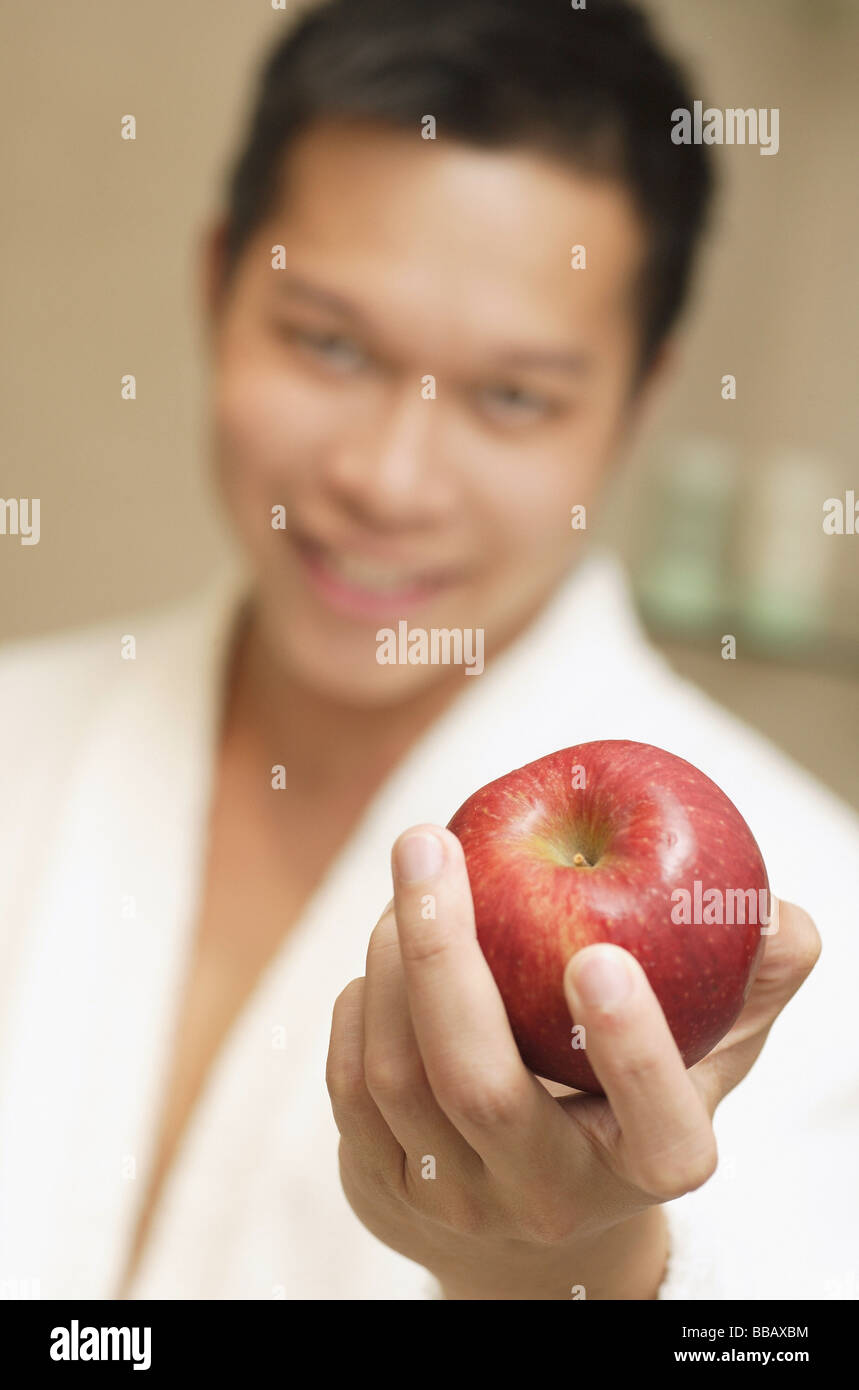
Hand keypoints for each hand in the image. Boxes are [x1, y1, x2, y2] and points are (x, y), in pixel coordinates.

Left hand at [326, 824, 819, 1299]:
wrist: (541, 1228)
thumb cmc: (632, 1105)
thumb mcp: (707, 1055)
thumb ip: (750, 986)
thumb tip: (780, 918)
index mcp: (647, 1163)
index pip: (657, 1124)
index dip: (633, 1048)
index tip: (599, 955)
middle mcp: (548, 1196)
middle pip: (481, 1087)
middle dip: (445, 951)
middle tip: (431, 840)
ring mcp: (457, 1202)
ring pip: (398, 1076)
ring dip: (392, 955)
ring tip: (413, 876)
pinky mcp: (385, 1190)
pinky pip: (349, 1086)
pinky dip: (360, 1001)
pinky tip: (385, 949)